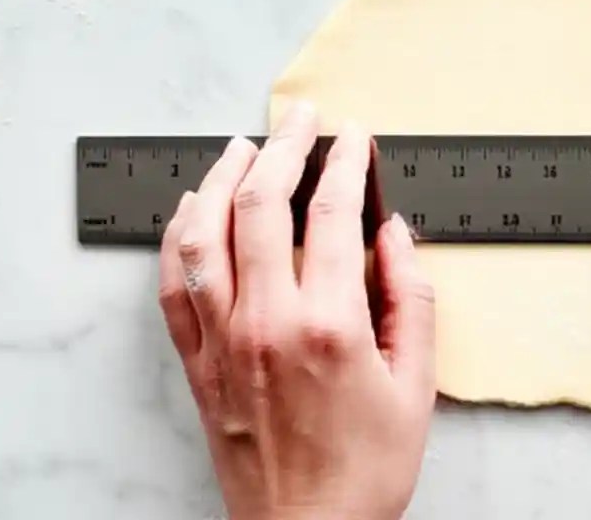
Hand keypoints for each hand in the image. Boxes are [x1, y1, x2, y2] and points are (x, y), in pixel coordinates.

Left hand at [158, 102, 435, 519]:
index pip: (333, 215)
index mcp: (331, 324)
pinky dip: (179, 237)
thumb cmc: (365, 472)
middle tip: (301, 117)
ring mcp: (223, 340)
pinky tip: (194, 212)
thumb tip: (395, 236)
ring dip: (223, 177)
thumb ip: (412, 300)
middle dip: (285, 146)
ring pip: (207, 233)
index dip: (345, 162)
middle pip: (264, 204)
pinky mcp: (197, 363)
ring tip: (242, 146)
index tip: (352, 136)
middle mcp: (268, 321)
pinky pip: (173, 284)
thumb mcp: (416, 386)